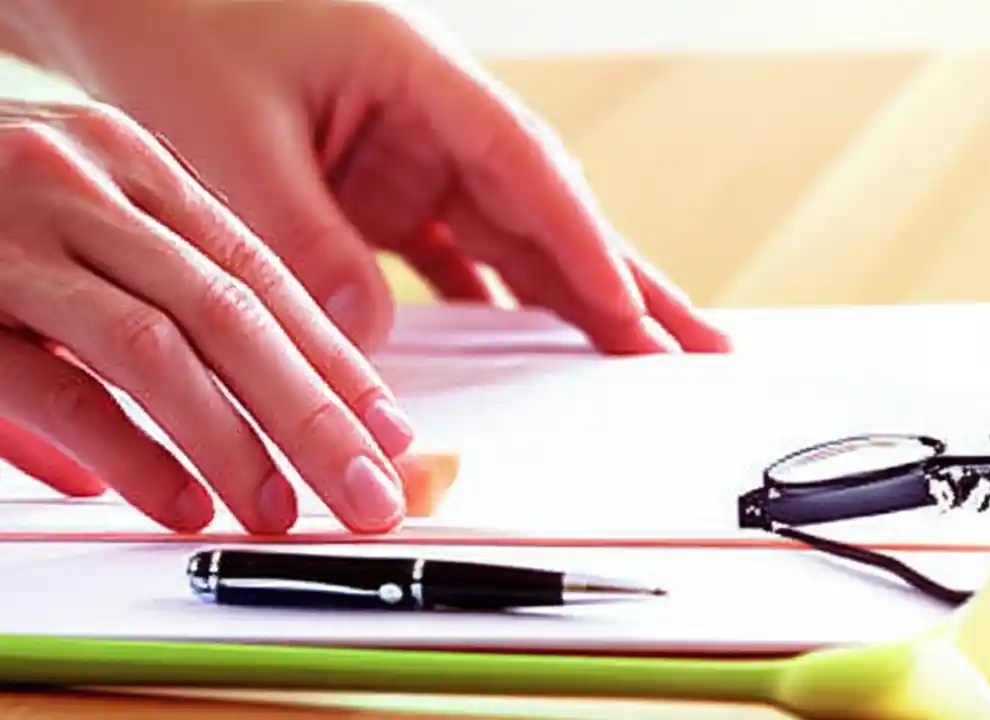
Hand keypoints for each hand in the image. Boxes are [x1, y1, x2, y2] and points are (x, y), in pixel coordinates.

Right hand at [0, 99, 412, 533]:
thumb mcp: (69, 227)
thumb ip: (141, 309)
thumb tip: (189, 449)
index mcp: (132, 165)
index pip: (262, 275)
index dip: (333, 359)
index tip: (389, 430)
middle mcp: (83, 183)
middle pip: (231, 314)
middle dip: (314, 414)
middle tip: (369, 490)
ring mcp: (13, 235)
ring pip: (156, 348)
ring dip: (234, 443)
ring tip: (281, 513)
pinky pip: (53, 385)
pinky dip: (128, 451)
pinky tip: (177, 502)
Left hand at [28, 0, 730, 353]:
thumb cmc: (176, 21)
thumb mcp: (232, 135)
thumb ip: (304, 238)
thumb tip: (368, 337)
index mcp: (422, 78)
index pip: (527, 171)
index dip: (586, 249)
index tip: (632, 316)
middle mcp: (436, 121)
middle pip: (552, 212)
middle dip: (623, 285)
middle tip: (692, 347)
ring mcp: (415, 159)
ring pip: (517, 240)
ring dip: (576, 301)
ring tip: (639, 355)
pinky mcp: (384, 192)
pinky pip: (458, 258)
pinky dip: (495, 303)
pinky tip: (531, 348)